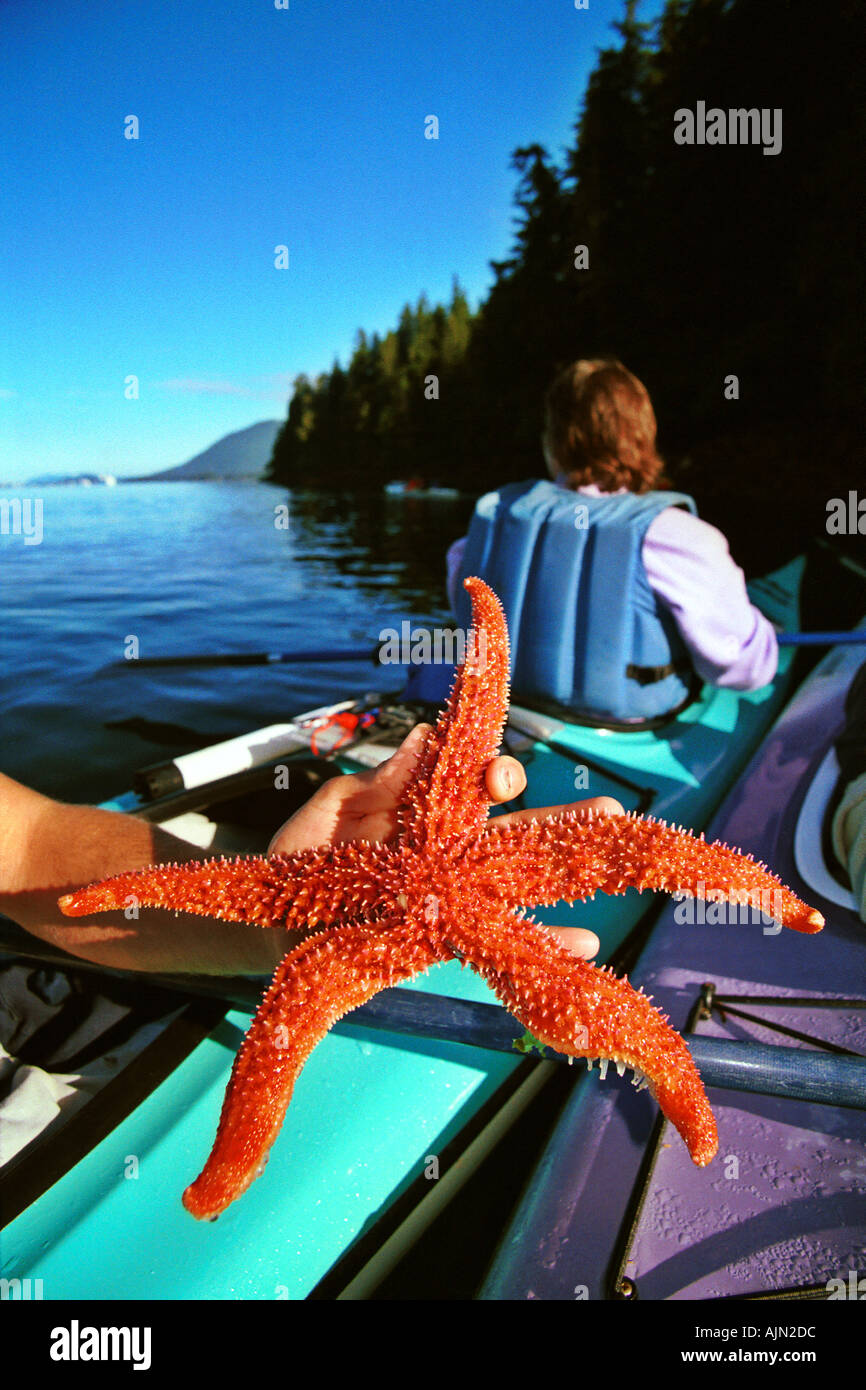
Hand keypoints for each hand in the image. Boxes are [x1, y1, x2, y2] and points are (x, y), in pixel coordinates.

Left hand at [270, 724, 618, 960]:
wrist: (269, 926)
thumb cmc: (300, 861)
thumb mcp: (328, 813)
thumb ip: (375, 784)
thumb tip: (423, 738)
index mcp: (422, 812)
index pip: (473, 786)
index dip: (493, 776)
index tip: (499, 780)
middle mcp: (446, 852)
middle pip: (513, 833)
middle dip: (560, 819)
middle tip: (609, 809)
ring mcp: (451, 895)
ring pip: (518, 880)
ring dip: (565, 876)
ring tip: (609, 874)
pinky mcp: (444, 937)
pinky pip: (499, 937)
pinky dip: (543, 940)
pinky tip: (584, 941)